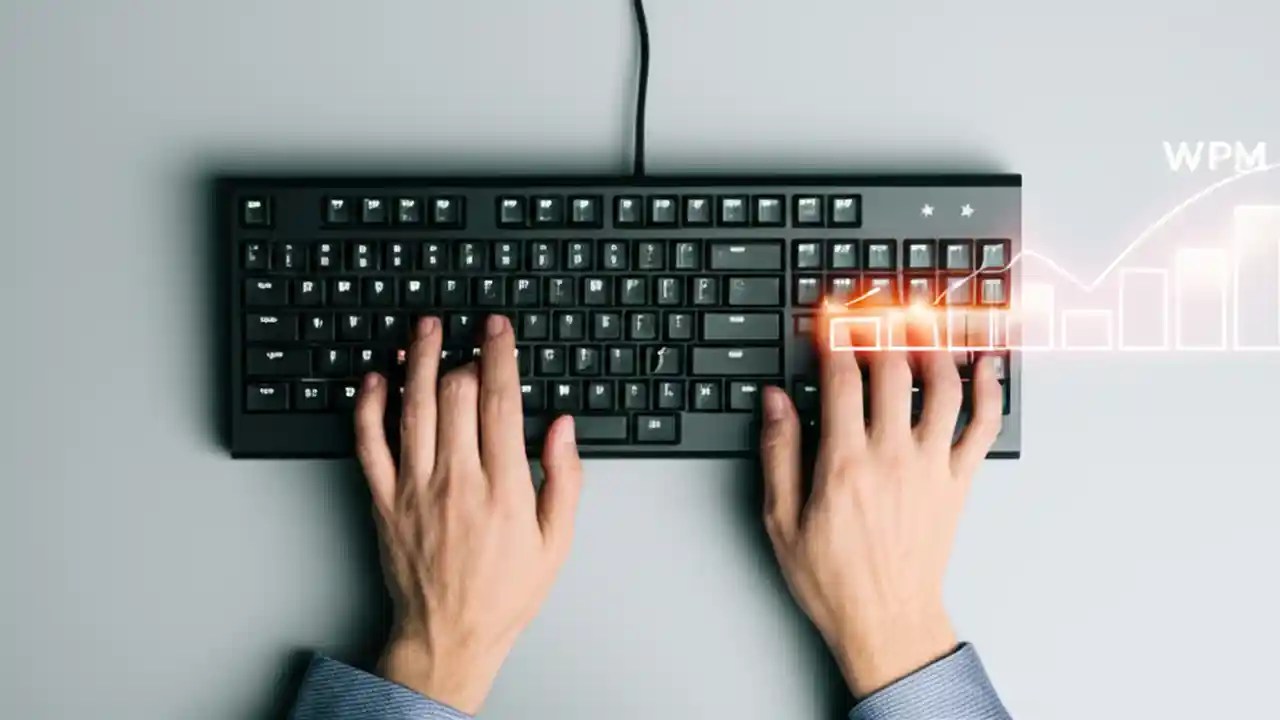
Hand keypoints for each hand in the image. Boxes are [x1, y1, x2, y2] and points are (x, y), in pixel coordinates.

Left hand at [354, 314, 582, 713]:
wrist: (448, 636)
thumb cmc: (503, 593)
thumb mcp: (555, 542)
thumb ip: (564, 478)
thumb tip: (561, 427)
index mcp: (503, 489)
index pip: (500, 402)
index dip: (498, 355)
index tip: (497, 329)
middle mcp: (457, 482)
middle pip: (455, 395)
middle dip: (463, 353)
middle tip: (468, 334)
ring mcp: (415, 489)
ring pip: (412, 408)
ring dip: (417, 360)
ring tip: (423, 329)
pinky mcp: (384, 501)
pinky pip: (369, 443)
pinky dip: (368, 406)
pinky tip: (374, 379)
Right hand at [758, 321, 1003, 697]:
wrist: (887, 621)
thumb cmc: (833, 578)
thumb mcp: (781, 519)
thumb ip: (779, 453)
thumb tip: (776, 400)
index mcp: (843, 463)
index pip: (842, 378)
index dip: (833, 337)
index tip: (828, 317)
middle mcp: (892, 457)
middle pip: (894, 369)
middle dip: (883, 326)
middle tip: (875, 305)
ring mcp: (931, 467)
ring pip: (943, 386)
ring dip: (934, 345)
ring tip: (922, 322)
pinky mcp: (958, 482)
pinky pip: (982, 427)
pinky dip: (989, 390)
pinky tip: (985, 365)